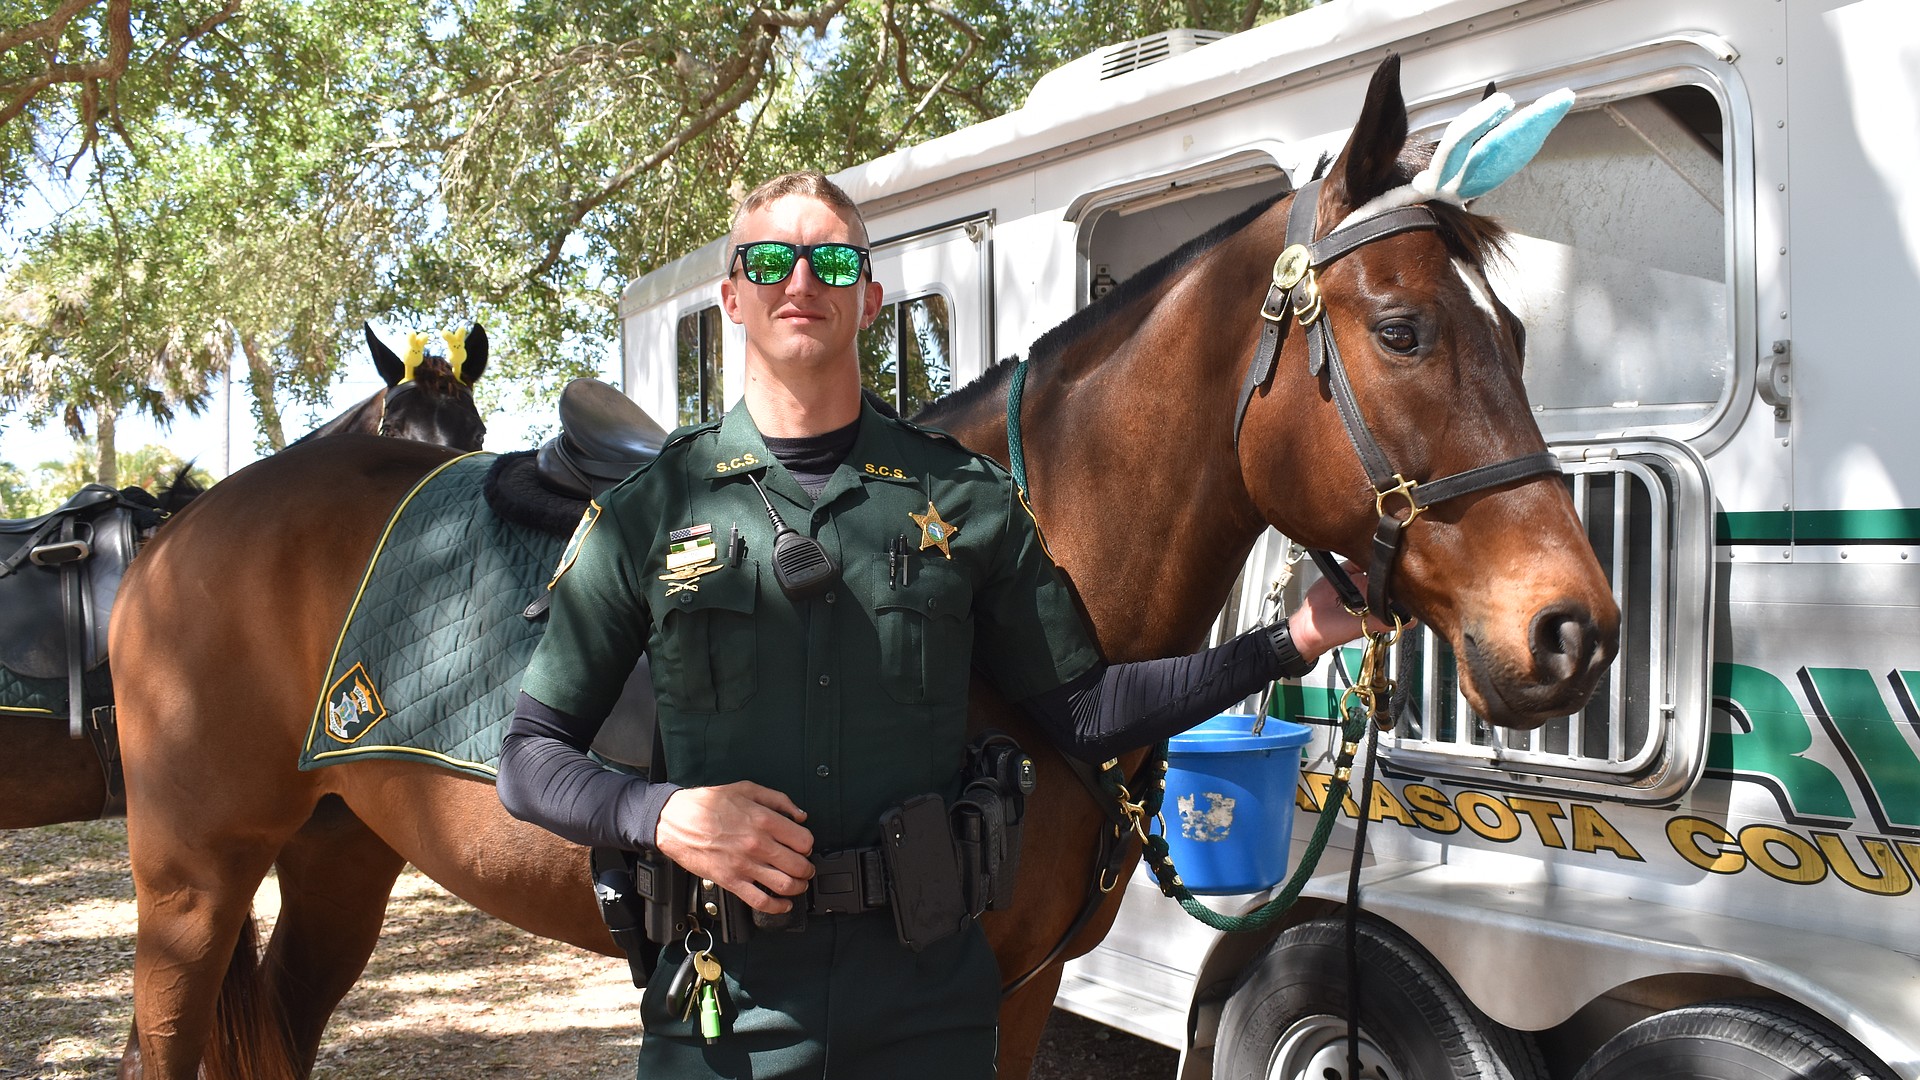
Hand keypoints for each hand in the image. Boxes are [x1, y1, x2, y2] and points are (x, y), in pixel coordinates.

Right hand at [654, 782, 815, 913]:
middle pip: (798, 865)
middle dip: (807, 869)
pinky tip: (783, 904)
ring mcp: (744, 865)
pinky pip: (760, 901)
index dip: (807, 845)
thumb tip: (799, 814)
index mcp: (763, 820)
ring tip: (798, 884)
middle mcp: (757, 844)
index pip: (803, 840)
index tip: (803, 846)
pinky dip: (777, 907)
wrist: (674, 820)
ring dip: (798, 888)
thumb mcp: (745, 789)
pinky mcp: (730, 881)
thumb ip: (778, 799)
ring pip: (784, 885)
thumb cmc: (706, 804)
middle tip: (805, 867)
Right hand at [1286, 563, 1410, 660]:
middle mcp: (1371, 593)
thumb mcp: (1363, 627)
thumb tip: (1411, 621)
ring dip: (1375, 558)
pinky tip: (1360, 552)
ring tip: (1380, 551)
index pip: (1399, 591)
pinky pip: (1354, 560)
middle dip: (1393, 565)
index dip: (1404, 581)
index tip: (1409, 571)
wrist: (1308, 625)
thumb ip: (1385, 621)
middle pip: (1388, 574)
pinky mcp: (1345, 573)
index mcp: (1380, 605)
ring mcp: (1359, 582)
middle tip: (1396, 556)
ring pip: (1373, 565)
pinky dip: (1357, 554)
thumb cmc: (1334, 632)